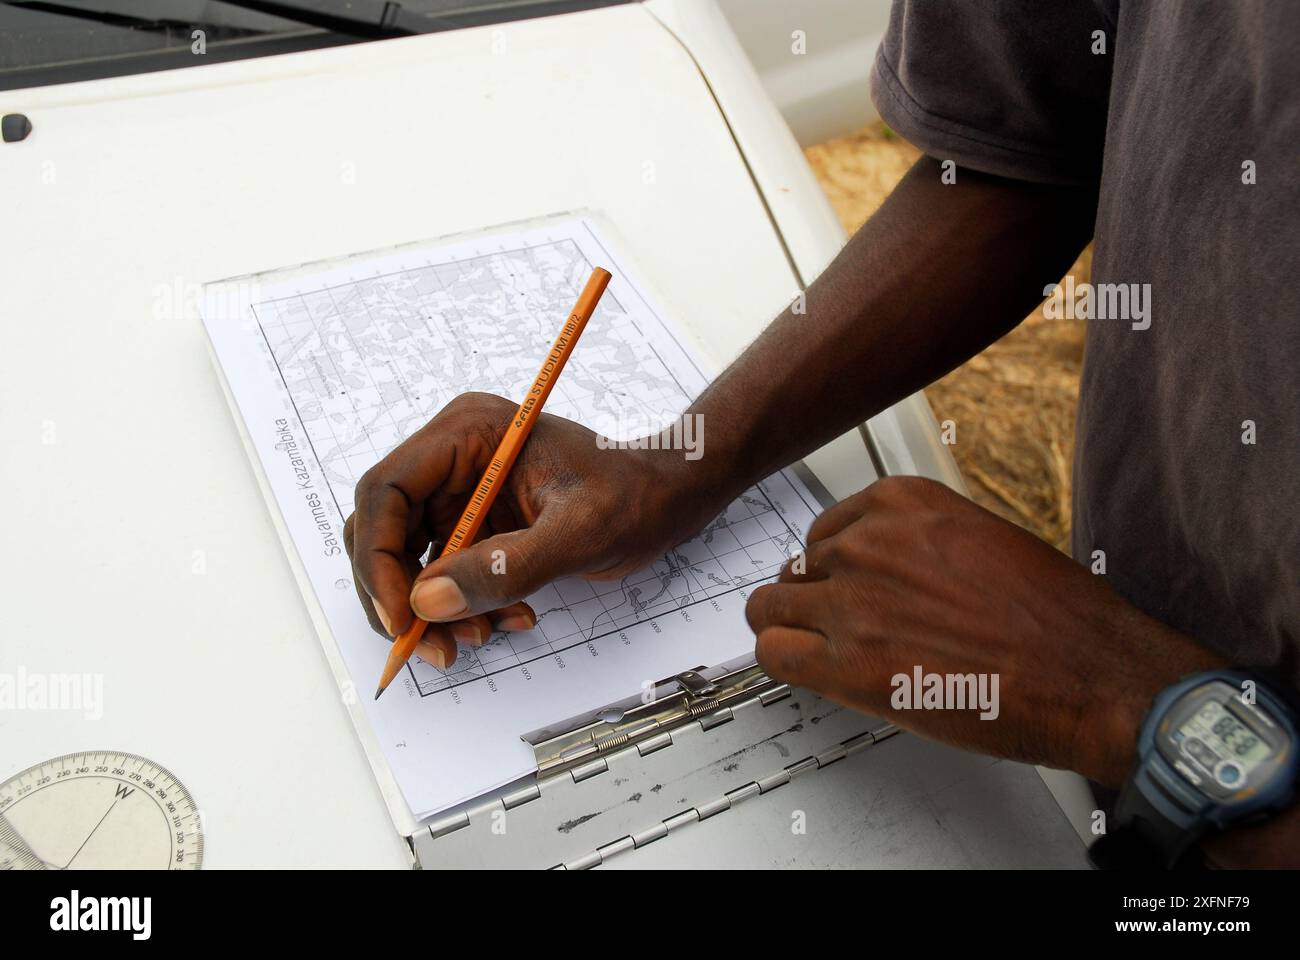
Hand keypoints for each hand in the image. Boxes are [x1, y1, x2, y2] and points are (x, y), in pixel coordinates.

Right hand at [344, 392, 711, 668]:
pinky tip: (509, 619)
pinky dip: (464, 608)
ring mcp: (460, 491)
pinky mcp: (473, 524)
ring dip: (436, 611)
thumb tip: (429, 601)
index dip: (380, 556)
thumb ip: (507, 567)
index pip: (386, 491)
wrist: (667, 498)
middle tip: (434, 647)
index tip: (402, 616)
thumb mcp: (580, 532)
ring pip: (408, 561)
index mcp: (467, 432)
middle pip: (384, 530)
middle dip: (402, 595)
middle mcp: (452, 457)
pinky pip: (443, 575)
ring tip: (484, 635)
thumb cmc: (635, 496)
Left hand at [745, 476, 1221, 784]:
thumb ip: (919, 541)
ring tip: (817, 650)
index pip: (827, 527)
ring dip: (788, 628)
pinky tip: (812, 673)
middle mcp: (869, 543)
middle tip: (837, 625)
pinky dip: (785, 663)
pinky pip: (774, 654)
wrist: (1091, 675)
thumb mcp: (983, 536)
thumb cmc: (1055, 617)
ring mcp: (852, 602)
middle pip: (798, 566)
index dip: (833, 565)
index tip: (842, 585)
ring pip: (770, 607)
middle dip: (813, 597)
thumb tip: (884, 565)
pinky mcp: (847, 664)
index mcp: (903, 502)